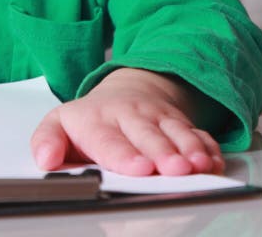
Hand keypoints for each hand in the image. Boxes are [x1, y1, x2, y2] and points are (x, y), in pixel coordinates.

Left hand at [30, 68, 225, 175]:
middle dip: (163, 155)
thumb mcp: (60, 125)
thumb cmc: (91, 120)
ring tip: (200, 167)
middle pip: (148, 138)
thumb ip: (47, 142)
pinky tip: (216, 163)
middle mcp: (130, 116)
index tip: (138, 168)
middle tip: (175, 171)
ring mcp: (158, 119)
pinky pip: (200, 135)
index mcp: (97, 119)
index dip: (124, 156)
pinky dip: (210, 150)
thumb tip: (45, 159)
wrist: (126, 91)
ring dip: (190, 151)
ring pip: (177, 135)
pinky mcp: (182, 124)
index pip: (109, 141)